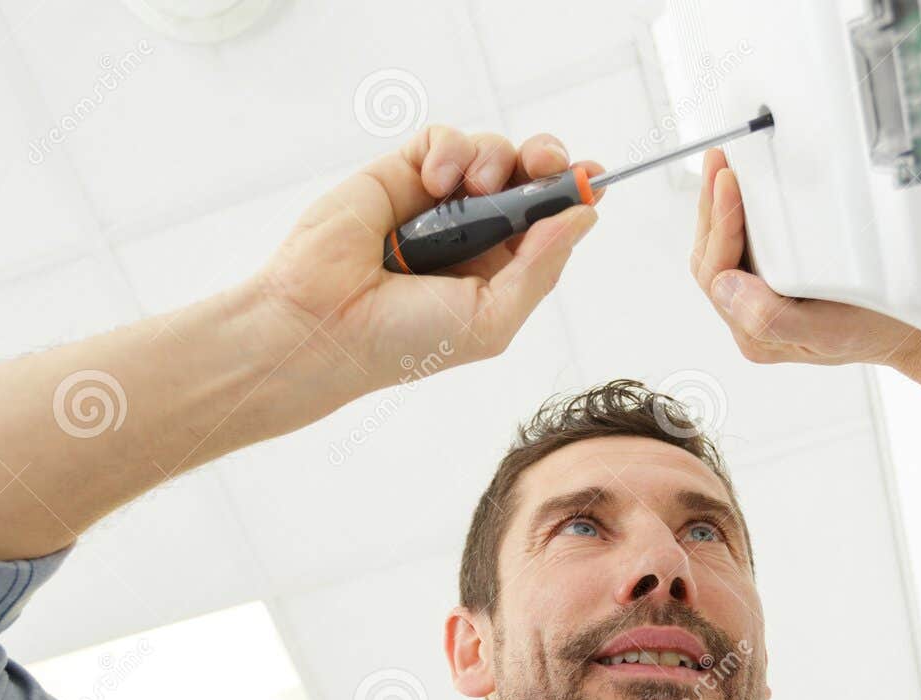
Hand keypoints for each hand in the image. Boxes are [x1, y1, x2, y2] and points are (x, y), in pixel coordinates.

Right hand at [252, 126, 602, 402]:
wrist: (325, 325)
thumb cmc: (403, 340)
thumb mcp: (491, 318)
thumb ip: (540, 268)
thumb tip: (584, 216)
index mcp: (502, 268)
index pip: (550, 220)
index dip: (573, 195)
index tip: (595, 178)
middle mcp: (475, 231)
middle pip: (529, 176)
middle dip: (546, 160)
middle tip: (545, 162)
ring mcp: (438, 201)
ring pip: (490, 152)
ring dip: (492, 162)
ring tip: (471, 191)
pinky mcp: (402, 173)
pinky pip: (443, 139)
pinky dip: (449, 152)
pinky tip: (433, 185)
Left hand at [689, 148, 920, 369]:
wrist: (904, 331)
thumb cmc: (873, 330)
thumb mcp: (828, 330)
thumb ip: (770, 318)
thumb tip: (726, 286)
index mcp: (755, 330)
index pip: (718, 271)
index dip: (720, 223)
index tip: (727, 182)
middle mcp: (748, 317)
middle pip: (711, 257)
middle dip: (710, 207)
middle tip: (717, 162)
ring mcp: (757, 298)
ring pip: (721, 250)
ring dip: (716, 207)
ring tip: (720, 166)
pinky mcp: (770, 280)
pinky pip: (740, 246)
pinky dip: (734, 214)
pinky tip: (738, 189)